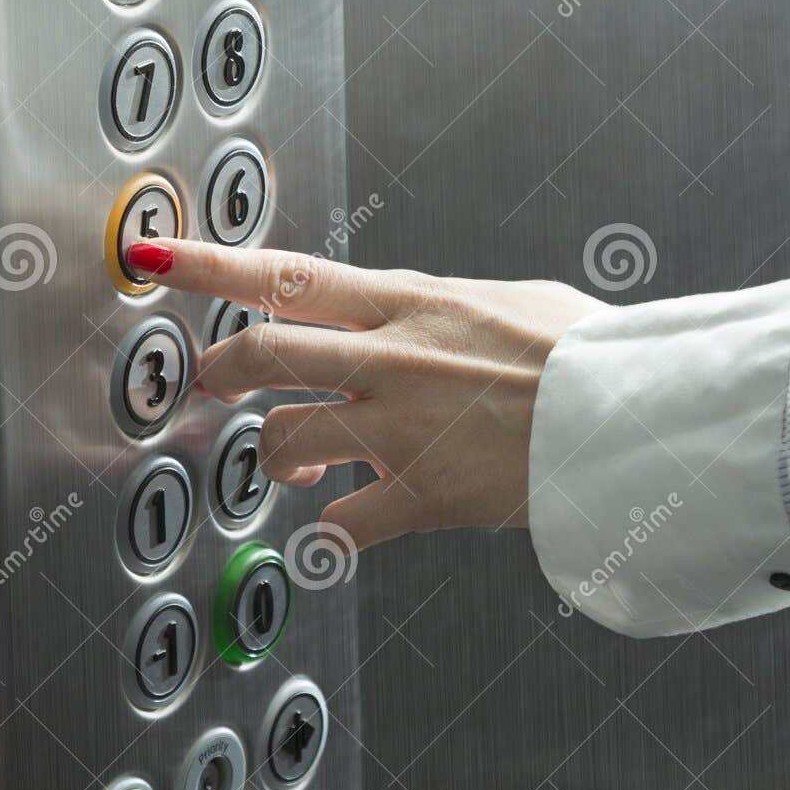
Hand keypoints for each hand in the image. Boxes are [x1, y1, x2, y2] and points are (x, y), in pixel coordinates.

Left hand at [126, 240, 605, 550]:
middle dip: (218, 369)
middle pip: (261, 355)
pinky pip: (341, 525)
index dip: (209, 263)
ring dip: (272, 454)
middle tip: (207, 379)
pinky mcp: (421, 496)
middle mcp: (389, 360)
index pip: (287, 274)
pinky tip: (337, 531)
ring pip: (285, 441)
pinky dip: (330, 532)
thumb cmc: (592, 353)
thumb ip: (445, 307)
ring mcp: (399, 430)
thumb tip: (416, 312)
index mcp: (411, 303)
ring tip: (285, 463)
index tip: (152, 257)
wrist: (636, 416)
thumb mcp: (511, 300)